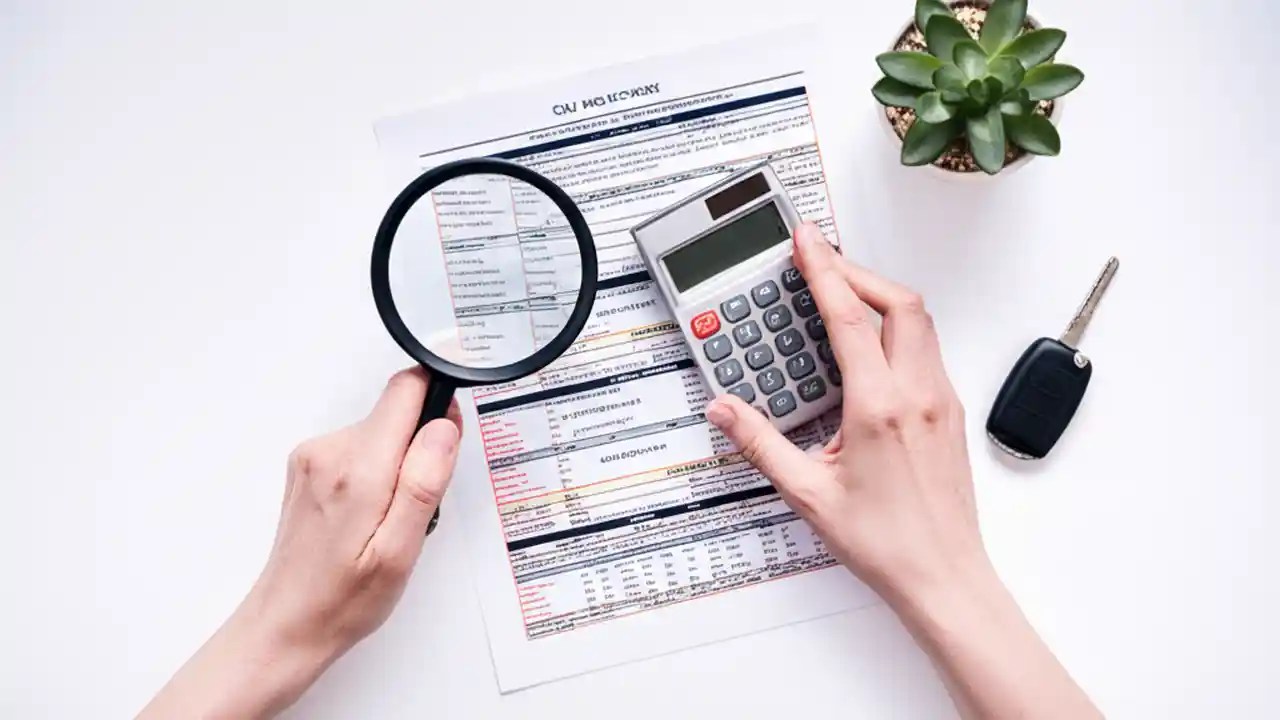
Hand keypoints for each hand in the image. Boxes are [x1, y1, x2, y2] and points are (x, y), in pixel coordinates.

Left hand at [139, 368, 461, 719]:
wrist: (288, 622)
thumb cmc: (342, 599)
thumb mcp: (400, 552)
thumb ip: (424, 483)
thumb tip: (443, 428)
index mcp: (358, 470)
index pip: (407, 389)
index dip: (438, 406)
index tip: (445, 440)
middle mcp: (329, 453)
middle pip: (396, 412)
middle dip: (421, 448)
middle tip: (417, 505)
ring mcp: (314, 457)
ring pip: (380, 432)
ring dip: (398, 465)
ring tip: (389, 518)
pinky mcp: (309, 466)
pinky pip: (361, 448)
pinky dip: (376, 473)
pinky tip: (368, 515)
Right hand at [706, 223, 1099, 718]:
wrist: (943, 576)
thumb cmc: (886, 542)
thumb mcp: (807, 493)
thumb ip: (761, 443)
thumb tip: (726, 409)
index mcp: (880, 406)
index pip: (851, 317)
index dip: (824, 270)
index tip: (807, 241)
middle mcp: (918, 394)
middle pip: (898, 302)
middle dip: (858, 271)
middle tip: (822, 260)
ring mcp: (940, 401)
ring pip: (919, 323)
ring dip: (880, 298)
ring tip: (842, 294)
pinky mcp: (948, 414)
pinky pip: (925, 350)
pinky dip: (896, 330)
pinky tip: (869, 348)